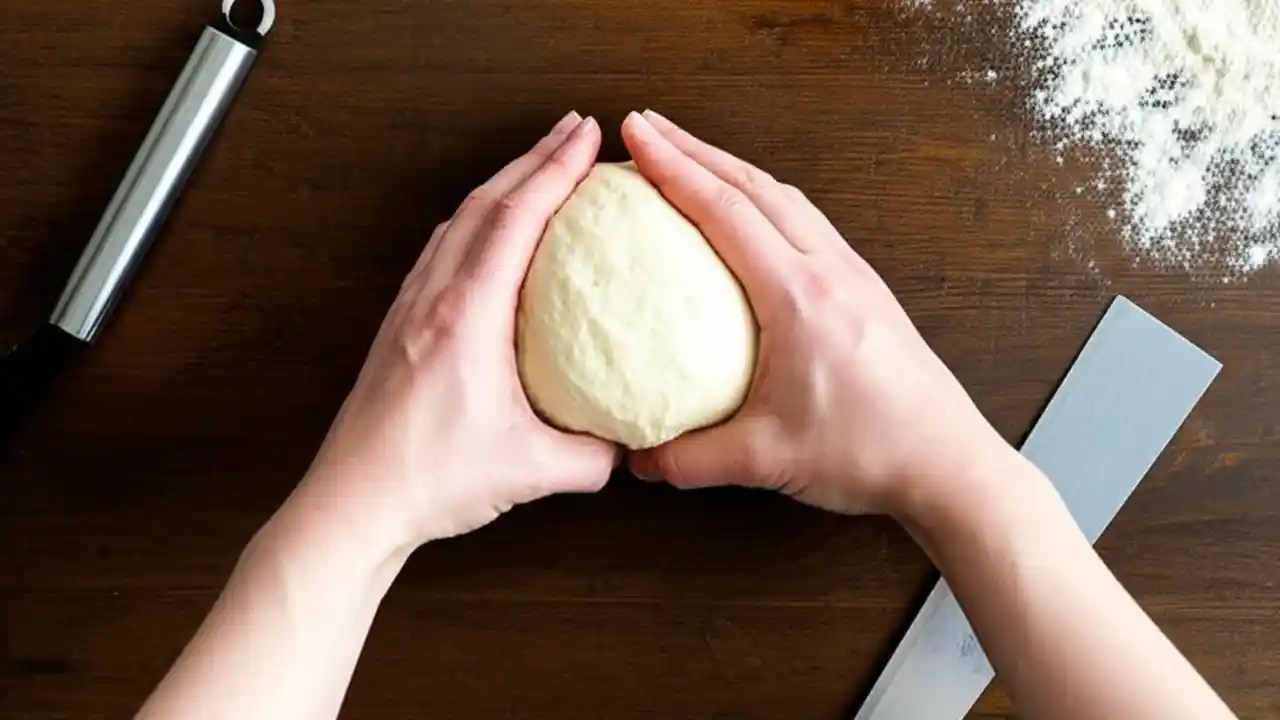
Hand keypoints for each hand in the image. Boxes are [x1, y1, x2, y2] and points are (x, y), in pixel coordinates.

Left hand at [302, 112, 618, 549]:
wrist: (352, 504)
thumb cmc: (427, 481)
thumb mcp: (531, 470)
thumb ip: (592, 456)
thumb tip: (626, 444)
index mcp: (467, 316)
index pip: (516, 219)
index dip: (555, 168)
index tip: (586, 135)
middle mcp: (434, 298)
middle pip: (484, 201)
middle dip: (533, 156)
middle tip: (573, 130)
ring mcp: (409, 309)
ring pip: (456, 221)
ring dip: (499, 184)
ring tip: (536, 167)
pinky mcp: (398, 328)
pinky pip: (439, 251)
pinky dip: (471, 222)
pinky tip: (485, 234)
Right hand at [623, 111, 1009, 516]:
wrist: (947, 464)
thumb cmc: (868, 453)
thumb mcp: (765, 461)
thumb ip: (689, 459)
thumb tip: (635, 459)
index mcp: (799, 296)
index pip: (725, 212)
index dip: (674, 167)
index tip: (636, 133)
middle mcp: (828, 270)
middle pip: (755, 186)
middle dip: (695, 149)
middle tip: (648, 127)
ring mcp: (851, 275)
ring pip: (786, 197)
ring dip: (733, 169)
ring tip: (690, 157)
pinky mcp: (863, 289)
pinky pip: (806, 223)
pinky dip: (766, 200)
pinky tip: (749, 214)